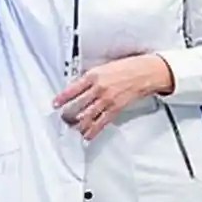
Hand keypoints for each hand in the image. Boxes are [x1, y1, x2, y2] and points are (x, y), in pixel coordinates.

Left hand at [52, 55, 173, 140]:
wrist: (146, 72)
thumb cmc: (128, 67)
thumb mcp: (105, 67)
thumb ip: (91, 78)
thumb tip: (79, 87)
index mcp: (94, 75)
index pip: (72, 89)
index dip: (62, 98)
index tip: (55, 103)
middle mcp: (98, 88)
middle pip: (77, 105)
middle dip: (67, 114)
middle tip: (63, 117)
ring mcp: (107, 100)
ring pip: (87, 116)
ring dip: (77, 124)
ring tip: (72, 127)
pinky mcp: (116, 108)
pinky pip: (101, 122)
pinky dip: (92, 130)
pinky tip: (87, 134)